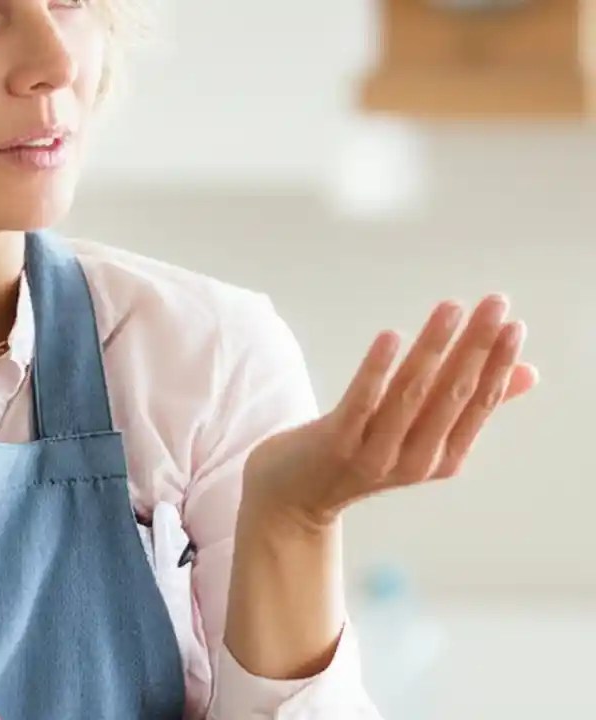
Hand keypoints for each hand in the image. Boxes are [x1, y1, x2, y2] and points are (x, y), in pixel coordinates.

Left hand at [242, 294, 539, 529]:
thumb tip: (528, 372)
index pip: (479, 404)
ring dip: (434, 347)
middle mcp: (415, 460)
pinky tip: (390, 335)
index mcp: (442, 458)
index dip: (498, 364)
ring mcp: (374, 454)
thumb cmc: (360, 455)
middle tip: (496, 302)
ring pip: (411, 394)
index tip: (513, 323)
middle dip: (477, 346)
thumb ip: (467, 406)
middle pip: (452, 395)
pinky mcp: (335, 444)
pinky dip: (376, 369)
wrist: (291, 500)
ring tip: (452, 307)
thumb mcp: (419, 436)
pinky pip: (360, 402)